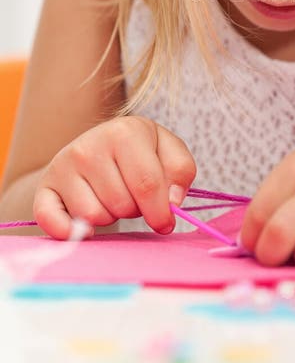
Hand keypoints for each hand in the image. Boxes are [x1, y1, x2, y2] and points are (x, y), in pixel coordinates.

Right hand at [33, 116, 196, 239]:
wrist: (98, 147)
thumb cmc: (140, 153)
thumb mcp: (168, 151)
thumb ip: (181, 171)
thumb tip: (171, 202)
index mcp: (125, 131)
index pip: (147, 183)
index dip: (160, 211)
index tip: (165, 223)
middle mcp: (90, 145)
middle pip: (122, 204)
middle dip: (134, 210)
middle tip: (132, 196)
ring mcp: (63, 165)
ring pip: (94, 216)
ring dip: (109, 217)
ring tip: (111, 198)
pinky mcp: (45, 187)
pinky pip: (52, 220)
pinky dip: (68, 231)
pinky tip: (83, 228)